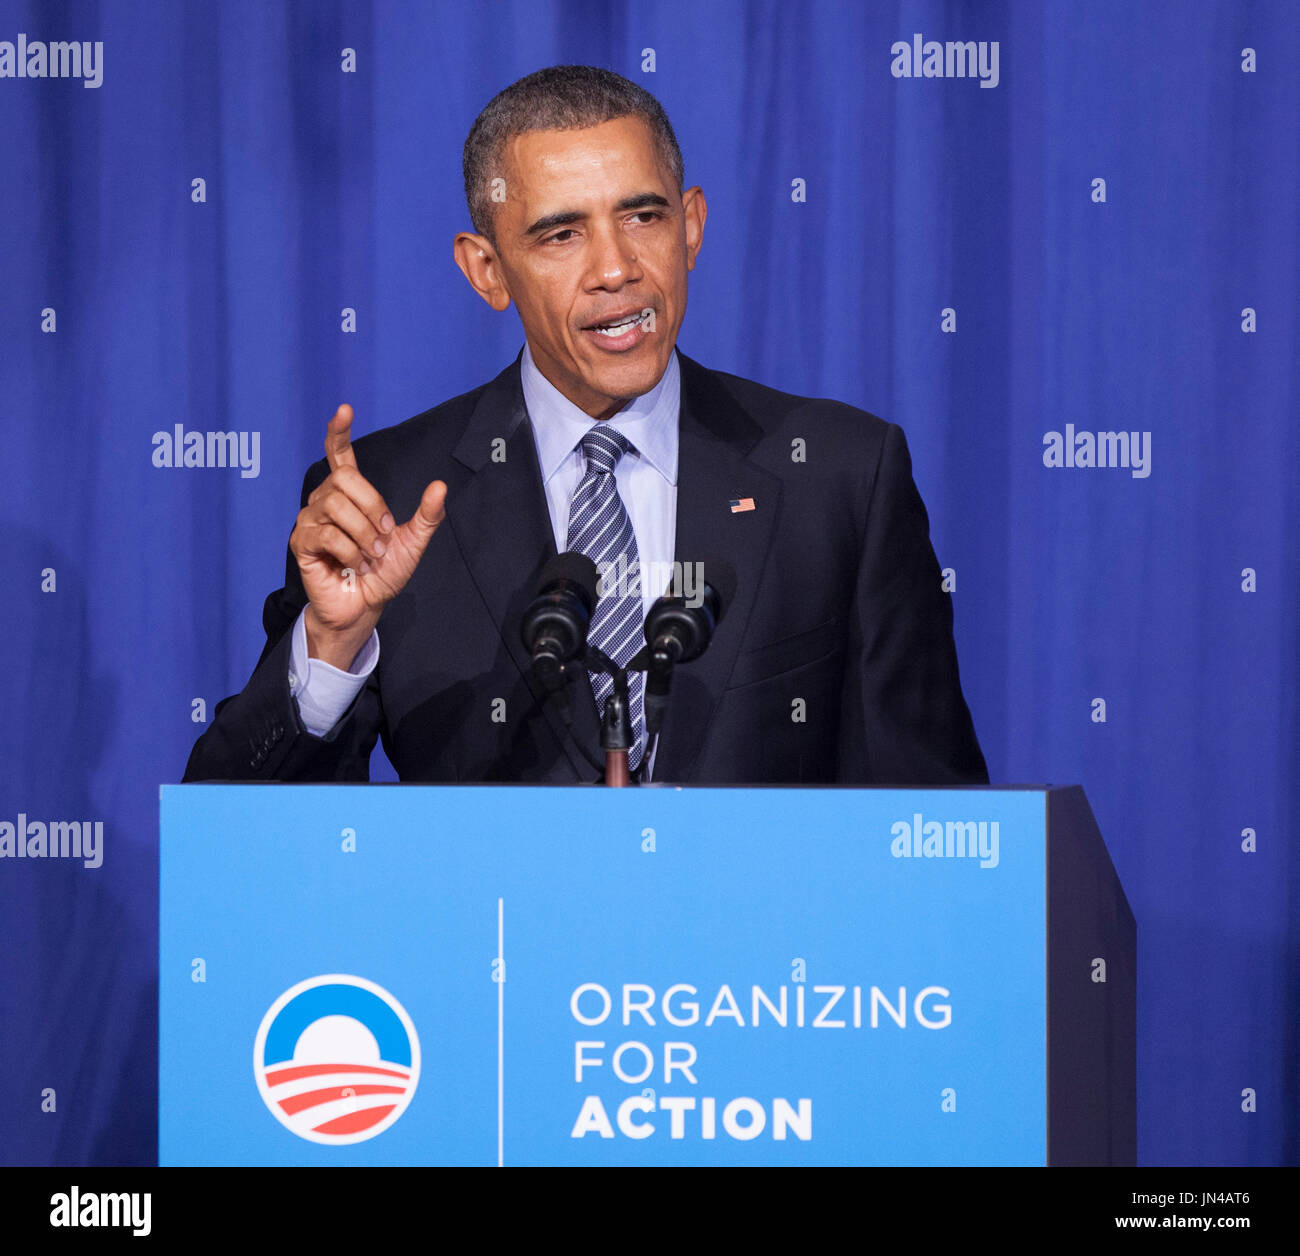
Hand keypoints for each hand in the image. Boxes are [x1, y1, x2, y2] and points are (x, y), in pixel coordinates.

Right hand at [289, 404, 446, 666]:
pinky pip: (326, 534)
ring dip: (363, 535)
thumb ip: (427, 516)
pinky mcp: (301, 543)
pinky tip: (355, 565)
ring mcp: (310, 520)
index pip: (338, 455)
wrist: (366, 606)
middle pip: (343, 480)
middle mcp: (325, 500)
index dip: (339, 432)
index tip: (346, 410)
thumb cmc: (384, 573)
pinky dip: (350, 552)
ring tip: (370, 557)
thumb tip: (440, 486)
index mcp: (350, 495)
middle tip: (384, 538)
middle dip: (373, 508)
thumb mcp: (413, 543)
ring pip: (336, 507)